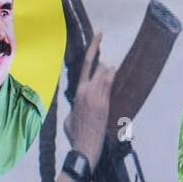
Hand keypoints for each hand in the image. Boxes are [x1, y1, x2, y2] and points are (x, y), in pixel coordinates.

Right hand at [64, 33, 113, 167]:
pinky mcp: (106, 104)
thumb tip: (77, 107)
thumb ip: (74, 106)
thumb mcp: (69, 117)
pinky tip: (113, 72)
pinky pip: (110, 85)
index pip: (86, 64)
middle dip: (102, 62)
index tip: (99, 35)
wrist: (84, 145)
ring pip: (106, 74)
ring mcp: (99, 97)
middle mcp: (88, 91)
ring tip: (110, 68)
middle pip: (99, 67)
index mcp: (78, 92)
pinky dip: (112, 77)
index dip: (94, 47)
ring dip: (108, 70)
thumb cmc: (75, 133)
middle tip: (105, 59)